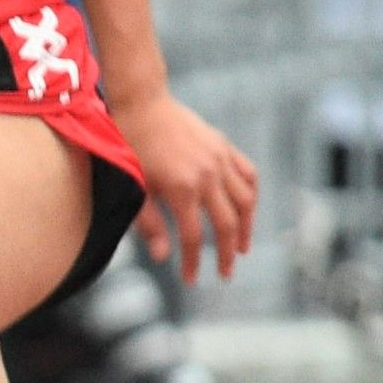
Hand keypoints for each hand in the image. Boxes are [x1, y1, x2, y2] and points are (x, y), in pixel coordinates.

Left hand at [118, 88, 256, 283]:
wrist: (143, 102)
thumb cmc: (131, 145)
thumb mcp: (135, 187)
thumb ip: (149, 223)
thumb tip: (163, 257)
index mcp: (181, 188)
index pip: (192, 237)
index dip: (193, 262)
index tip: (192, 279)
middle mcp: (207, 175)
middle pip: (226, 224)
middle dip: (226, 253)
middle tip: (225, 273)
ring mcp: (220, 159)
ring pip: (246, 201)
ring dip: (247, 227)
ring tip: (242, 247)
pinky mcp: (224, 146)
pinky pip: (248, 174)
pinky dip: (251, 194)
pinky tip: (247, 209)